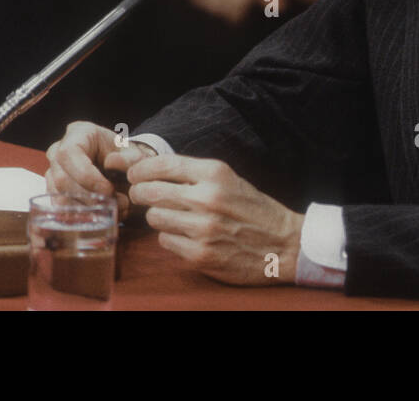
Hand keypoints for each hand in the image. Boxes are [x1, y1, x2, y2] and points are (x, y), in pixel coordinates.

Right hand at [45, 121, 154, 219]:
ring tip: (110, 215)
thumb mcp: (133, 152)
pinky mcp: (53, 192)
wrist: (119, 164)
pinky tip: (98, 221)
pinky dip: (79, 218)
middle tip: (113, 208)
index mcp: (77, 134)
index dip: (86, 176)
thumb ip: (130, 157)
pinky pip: (59, 209)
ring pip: (58, 197)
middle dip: (88, 198)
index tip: (109, 190)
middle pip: (62, 179)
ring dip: (84, 211)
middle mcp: (58, 152)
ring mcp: (52, 172)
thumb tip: (111, 163)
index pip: (69, 154)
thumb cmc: (123, 155)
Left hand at [128, 155, 303, 284]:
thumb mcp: (230, 180)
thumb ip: (195, 175)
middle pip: (150, 191)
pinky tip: (185, 235)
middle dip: (140, 193)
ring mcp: (203, 228)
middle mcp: (207, 198)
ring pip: (154, 218)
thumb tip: (151, 170)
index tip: (135, 175)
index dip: (141, 170)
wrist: (283, 244)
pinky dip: (170, 238)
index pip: (163, 164)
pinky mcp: (200, 254)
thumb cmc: (254, 210)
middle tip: (142, 196)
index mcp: (216, 174)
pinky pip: (165, 241)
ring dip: (158, 218)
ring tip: (172, 217)